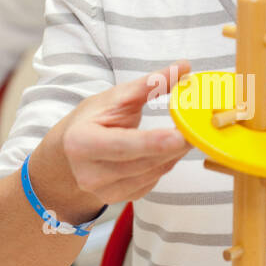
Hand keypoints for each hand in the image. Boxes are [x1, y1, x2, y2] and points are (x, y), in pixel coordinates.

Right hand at [48, 60, 192, 214]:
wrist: (70, 151)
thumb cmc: (92, 120)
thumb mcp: (116, 97)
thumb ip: (150, 84)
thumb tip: (184, 67)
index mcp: (81, 143)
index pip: (122, 145)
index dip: (153, 142)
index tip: (180, 136)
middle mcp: (89, 174)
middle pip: (142, 163)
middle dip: (173, 146)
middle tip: (195, 130)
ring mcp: (103, 191)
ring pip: (151, 174)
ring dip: (171, 155)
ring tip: (180, 135)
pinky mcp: (118, 199)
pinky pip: (151, 182)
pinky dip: (163, 165)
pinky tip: (163, 151)